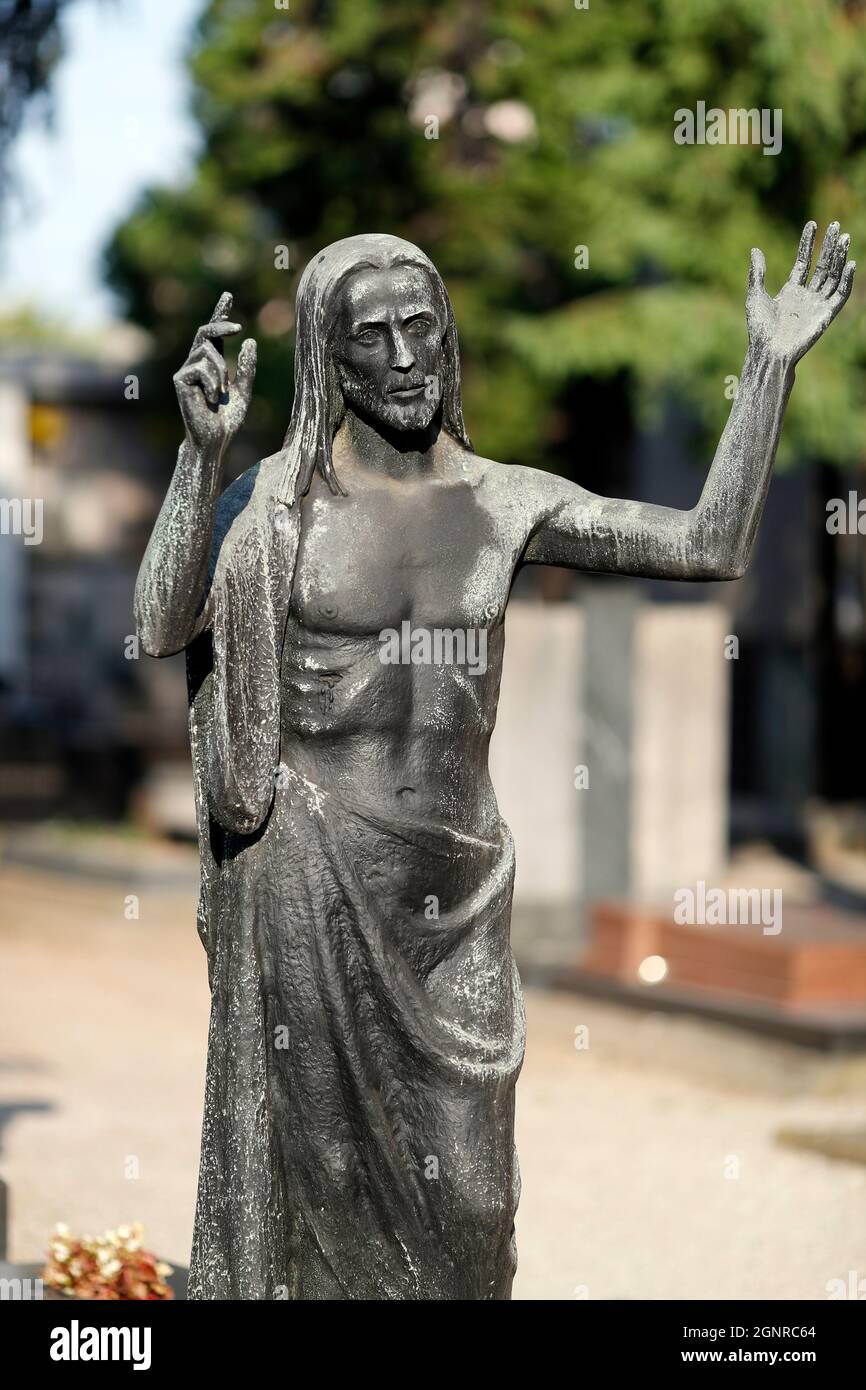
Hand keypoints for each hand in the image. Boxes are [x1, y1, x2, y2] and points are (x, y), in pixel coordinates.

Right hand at [173, 292, 256, 451]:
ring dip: (221, 371)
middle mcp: (195, 363)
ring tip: (220, 393)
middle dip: (222, 324)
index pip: (215, 334)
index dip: (220, 313)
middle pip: (205, 332)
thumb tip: (250, 341)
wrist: (214, 440)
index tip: (228, 295)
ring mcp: (185, 371)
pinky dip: (212, 383)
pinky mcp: (180, 380)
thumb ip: (246, 368)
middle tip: (239, 327)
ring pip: (208, 352)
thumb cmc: (227, 420)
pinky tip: (210, 400)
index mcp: (211, 364)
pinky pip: (201, 368)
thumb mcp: (243, 390)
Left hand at [746, 220, 854, 364]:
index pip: (803, 261)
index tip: (812, 224)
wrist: (770, 352)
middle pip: (821, 266)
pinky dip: (846, 280)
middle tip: (835, 226)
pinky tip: (850, 263)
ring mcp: (817, 305)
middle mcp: (806, 296)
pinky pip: (840, 295)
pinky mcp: (826, 315)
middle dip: (828, 246)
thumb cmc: (760, 330)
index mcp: (790, 291)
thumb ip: (757, 274)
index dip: (807, 243)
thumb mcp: (755, 297)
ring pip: (832, 276)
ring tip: (843, 238)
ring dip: (839, 257)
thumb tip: (755, 249)